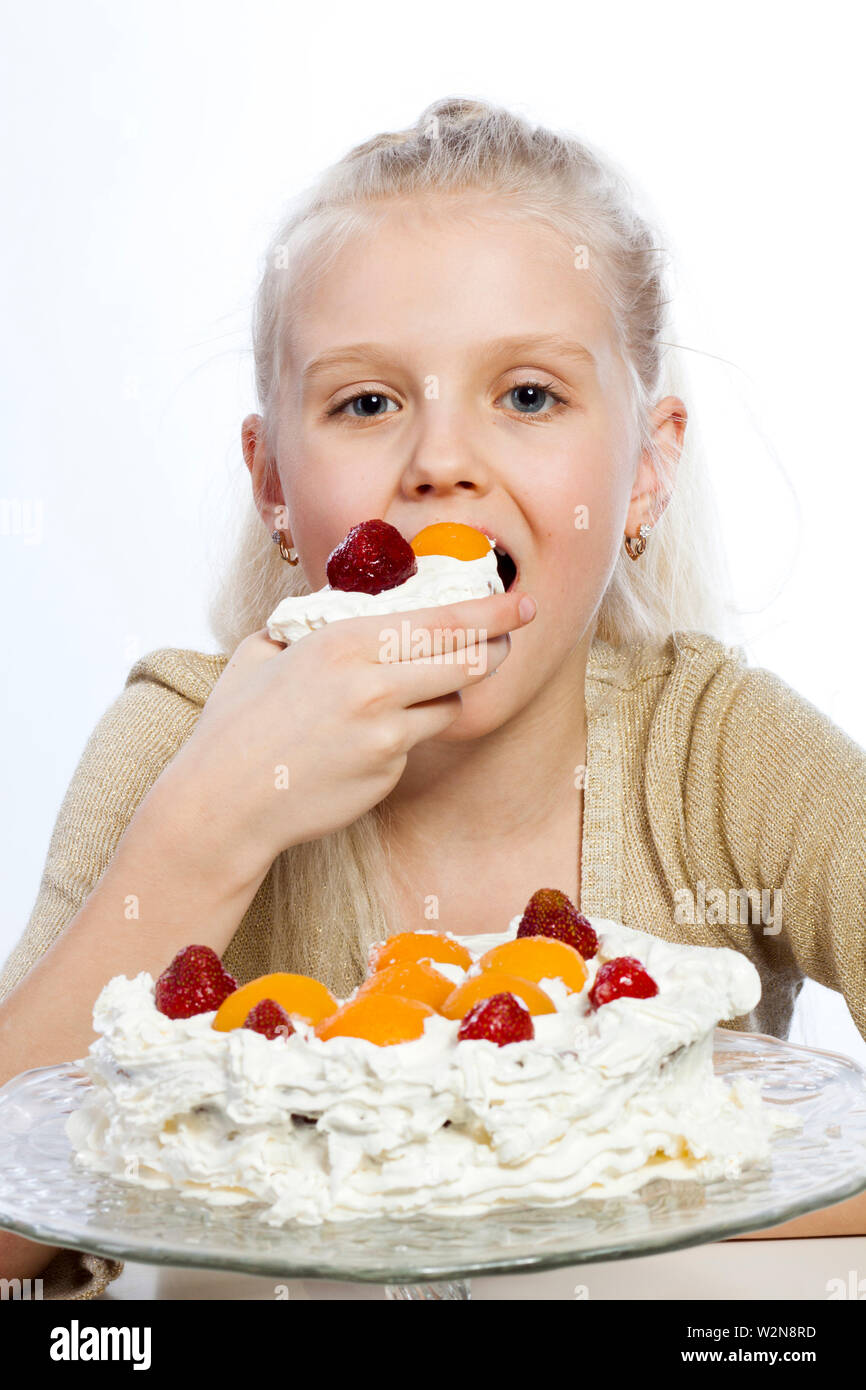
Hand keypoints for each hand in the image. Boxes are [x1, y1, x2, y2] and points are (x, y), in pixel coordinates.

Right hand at [167, 591, 534, 871]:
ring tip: (417, 691)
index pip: (441, 621)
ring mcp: (385, 733)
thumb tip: (342, 607)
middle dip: (496, 648)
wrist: (224, 802)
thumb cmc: (236, 725)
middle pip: (468, 661)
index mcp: (345, 642)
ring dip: (447, 694)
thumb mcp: (264, 652)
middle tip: (508, 639)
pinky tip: (365, 740)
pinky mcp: (388, 772)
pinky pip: (416, 741)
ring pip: (451, 704)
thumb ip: (311, 625)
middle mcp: (373, 684)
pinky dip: (406, 733)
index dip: (492, 611)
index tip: (520, 602)